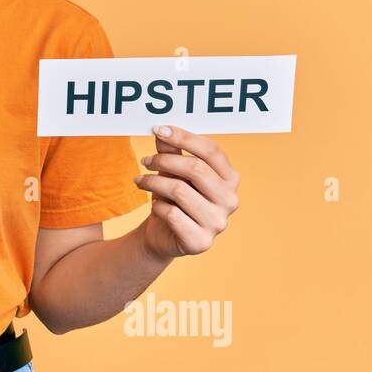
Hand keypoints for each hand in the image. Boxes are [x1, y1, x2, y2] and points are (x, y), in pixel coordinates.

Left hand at [133, 124, 239, 258]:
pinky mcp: (201, 241)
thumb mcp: (172, 171)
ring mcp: (218, 222)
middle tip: (145, 160)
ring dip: (154, 182)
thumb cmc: (172, 198)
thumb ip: (171, 150)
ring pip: (180, 191)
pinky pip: (172, 214)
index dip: (184, 137)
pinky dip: (157, 207)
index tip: (158, 129)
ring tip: (141, 181)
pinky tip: (154, 207)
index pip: (211, 150)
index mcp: (230, 179)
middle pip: (195, 169)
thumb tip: (162, 130)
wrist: (163, 235)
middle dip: (164, 160)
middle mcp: (230, 200)